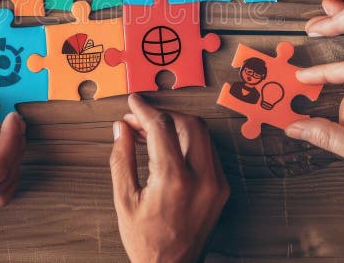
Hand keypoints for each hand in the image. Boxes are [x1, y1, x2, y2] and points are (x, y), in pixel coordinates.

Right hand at [110, 95, 228, 262]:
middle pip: (190, 123)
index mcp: (174, 181)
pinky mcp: (222, 188)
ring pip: (203, 134)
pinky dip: (189, 142)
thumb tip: (121, 128)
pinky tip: (169, 148)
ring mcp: (217, 184)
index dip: (145, 110)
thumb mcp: (125, 200)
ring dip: (178, 126)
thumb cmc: (146, 241)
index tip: (133, 103)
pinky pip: (208, 151)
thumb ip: (122, 159)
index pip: (162, 127)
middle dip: (165, 113)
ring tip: (152, 133)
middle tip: (142, 118)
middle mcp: (202, 179)